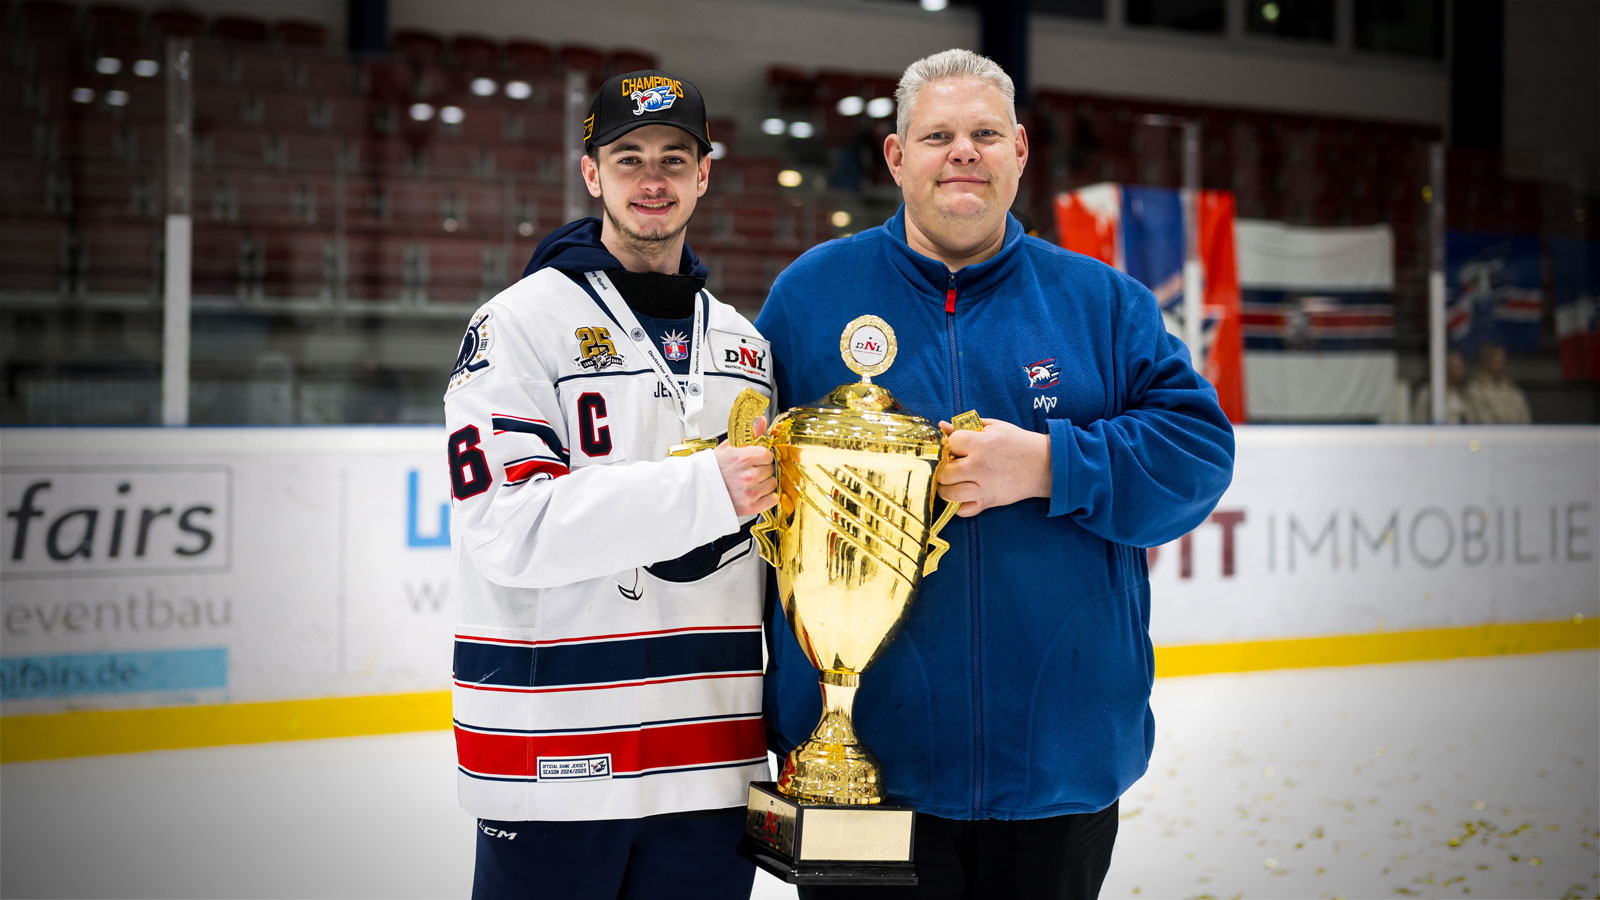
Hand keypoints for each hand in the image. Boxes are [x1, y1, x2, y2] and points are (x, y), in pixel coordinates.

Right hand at [715, 415, 776, 515]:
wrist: (698, 490)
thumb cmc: (712, 469)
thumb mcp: (728, 447)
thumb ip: (749, 434)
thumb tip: (761, 421)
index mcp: (743, 458)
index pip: (767, 455)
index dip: (761, 456)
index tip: (753, 460)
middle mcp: (749, 476)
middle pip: (770, 469)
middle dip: (761, 469)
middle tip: (747, 471)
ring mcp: (750, 492)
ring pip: (772, 483)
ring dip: (763, 482)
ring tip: (748, 482)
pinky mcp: (751, 506)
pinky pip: (772, 499)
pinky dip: (766, 497)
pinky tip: (754, 492)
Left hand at [936, 418, 1050, 516]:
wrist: (1042, 465)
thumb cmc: (1017, 443)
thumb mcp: (994, 428)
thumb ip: (966, 426)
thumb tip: (941, 427)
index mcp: (981, 444)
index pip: (950, 444)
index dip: (950, 444)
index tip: (956, 446)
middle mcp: (979, 467)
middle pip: (944, 472)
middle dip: (943, 468)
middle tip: (949, 466)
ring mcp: (983, 487)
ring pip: (949, 493)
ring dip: (945, 488)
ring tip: (951, 482)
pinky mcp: (988, 502)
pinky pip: (963, 510)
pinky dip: (958, 506)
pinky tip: (961, 496)